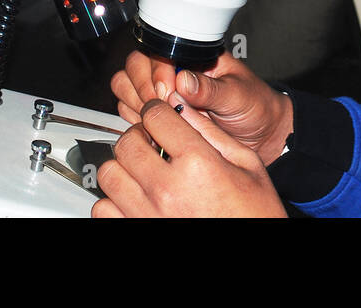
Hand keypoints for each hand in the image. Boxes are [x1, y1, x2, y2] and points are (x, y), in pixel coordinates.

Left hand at [92, 99, 286, 216]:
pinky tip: (135, 198)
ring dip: (123, 167)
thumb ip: (212, 132)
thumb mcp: (247, 165)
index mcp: (197, 164)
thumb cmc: (256, 215)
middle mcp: (167, 190)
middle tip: (151, 142)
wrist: (254, 253)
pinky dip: (114, 201)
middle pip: (126, 142)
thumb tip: (183, 107)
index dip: (157, 110)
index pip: (155, 116)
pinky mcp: (138, 230)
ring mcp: (148, 215)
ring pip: (109, 174)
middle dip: (137, 135)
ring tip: (142, 170)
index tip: (161, 116)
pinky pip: (103, 210)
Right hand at [110, 50, 292, 165]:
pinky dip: (135, 119)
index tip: (168, 92)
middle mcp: (173, 71)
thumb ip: (211, 88)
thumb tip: (184, 80)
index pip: (157, 52)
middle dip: (143, 86)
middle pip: (134, 66)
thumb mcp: (238, 94)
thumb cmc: (255, 106)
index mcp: (193, 57)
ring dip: (136, 102)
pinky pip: (130, 112)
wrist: (262, 135)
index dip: (157, 72)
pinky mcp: (159, 116)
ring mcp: (163, 93)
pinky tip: (154, 128)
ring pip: (126, 87)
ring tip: (160, 117)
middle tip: (163, 105)